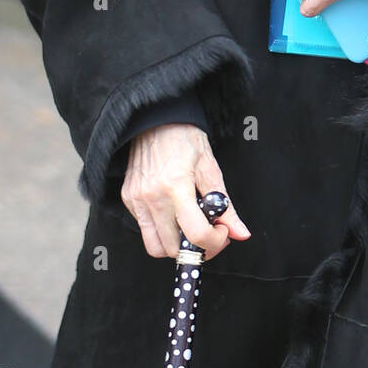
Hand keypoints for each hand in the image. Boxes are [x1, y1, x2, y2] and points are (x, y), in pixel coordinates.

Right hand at [121, 123, 250, 259]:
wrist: (155, 118)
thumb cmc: (185, 138)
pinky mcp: (128, 199)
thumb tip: (240, 233)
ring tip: (190, 228)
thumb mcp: (211, 168)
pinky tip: (174, 213)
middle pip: (172, 249)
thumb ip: (225, 205)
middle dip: (196, 249)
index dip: (214, 242)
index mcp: (176, 186)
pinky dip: (161, 230)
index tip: (222, 233)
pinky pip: (144, 229)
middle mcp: (152, 197)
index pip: (195, 234)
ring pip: (154, 246)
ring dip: (175, 245)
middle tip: (209, 233)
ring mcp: (136, 200)